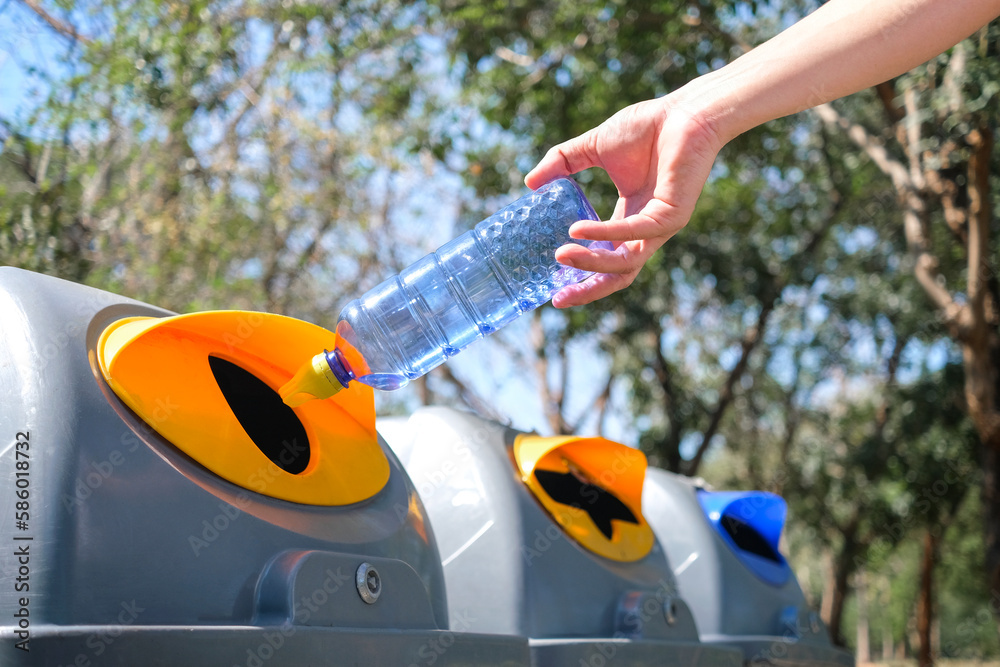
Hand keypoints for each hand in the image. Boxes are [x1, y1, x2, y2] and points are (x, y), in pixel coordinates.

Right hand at [525, 95, 725, 306]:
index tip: (553, 285)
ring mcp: (660, 226)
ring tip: (561, 256)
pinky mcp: (672, 215)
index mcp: (629, 219)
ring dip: (592, 263)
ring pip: (625, 263)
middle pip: (617, 276)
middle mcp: (645, 230)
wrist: (685, 111)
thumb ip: (562, 164)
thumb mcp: (592, 147)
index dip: (581, 274)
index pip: (606, 259)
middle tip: (559, 299)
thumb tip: (529, 183)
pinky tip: (579, 229)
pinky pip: (633, 233)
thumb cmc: (647, 127)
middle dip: (588, 290)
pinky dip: (605, 234)